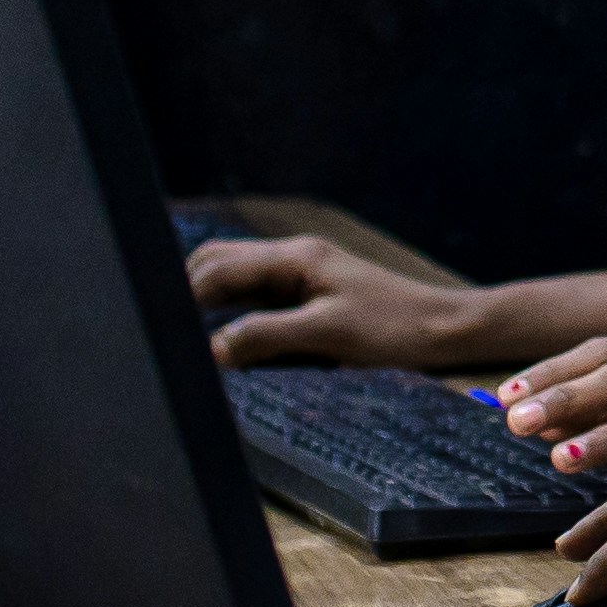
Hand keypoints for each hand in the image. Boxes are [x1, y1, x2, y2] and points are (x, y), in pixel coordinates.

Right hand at [192, 234, 495, 372]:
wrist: (447, 330)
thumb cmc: (396, 329)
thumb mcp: (327, 334)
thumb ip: (265, 336)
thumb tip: (210, 349)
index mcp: (294, 258)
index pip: (217, 268)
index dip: (182, 296)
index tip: (158, 328)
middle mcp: (294, 259)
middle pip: (218, 264)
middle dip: (186, 293)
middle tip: (164, 334)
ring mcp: (302, 276)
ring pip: (236, 281)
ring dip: (209, 304)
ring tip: (185, 340)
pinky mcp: (311, 296)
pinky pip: (258, 299)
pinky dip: (234, 315)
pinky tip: (227, 342)